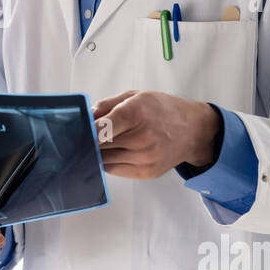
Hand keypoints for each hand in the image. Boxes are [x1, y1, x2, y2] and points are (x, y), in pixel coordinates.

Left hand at [92, 90, 218, 179]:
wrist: (192, 130)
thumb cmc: (163, 110)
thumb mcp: (136, 96)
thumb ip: (107, 105)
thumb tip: (85, 116)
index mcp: (137, 113)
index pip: (102, 128)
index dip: (86, 132)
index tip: (77, 131)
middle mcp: (141, 138)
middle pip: (100, 145)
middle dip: (89, 140)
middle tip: (83, 135)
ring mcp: (144, 158)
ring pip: (104, 159)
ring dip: (99, 152)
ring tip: (104, 141)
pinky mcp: (145, 173)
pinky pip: (114, 170)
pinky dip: (109, 161)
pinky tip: (115, 151)